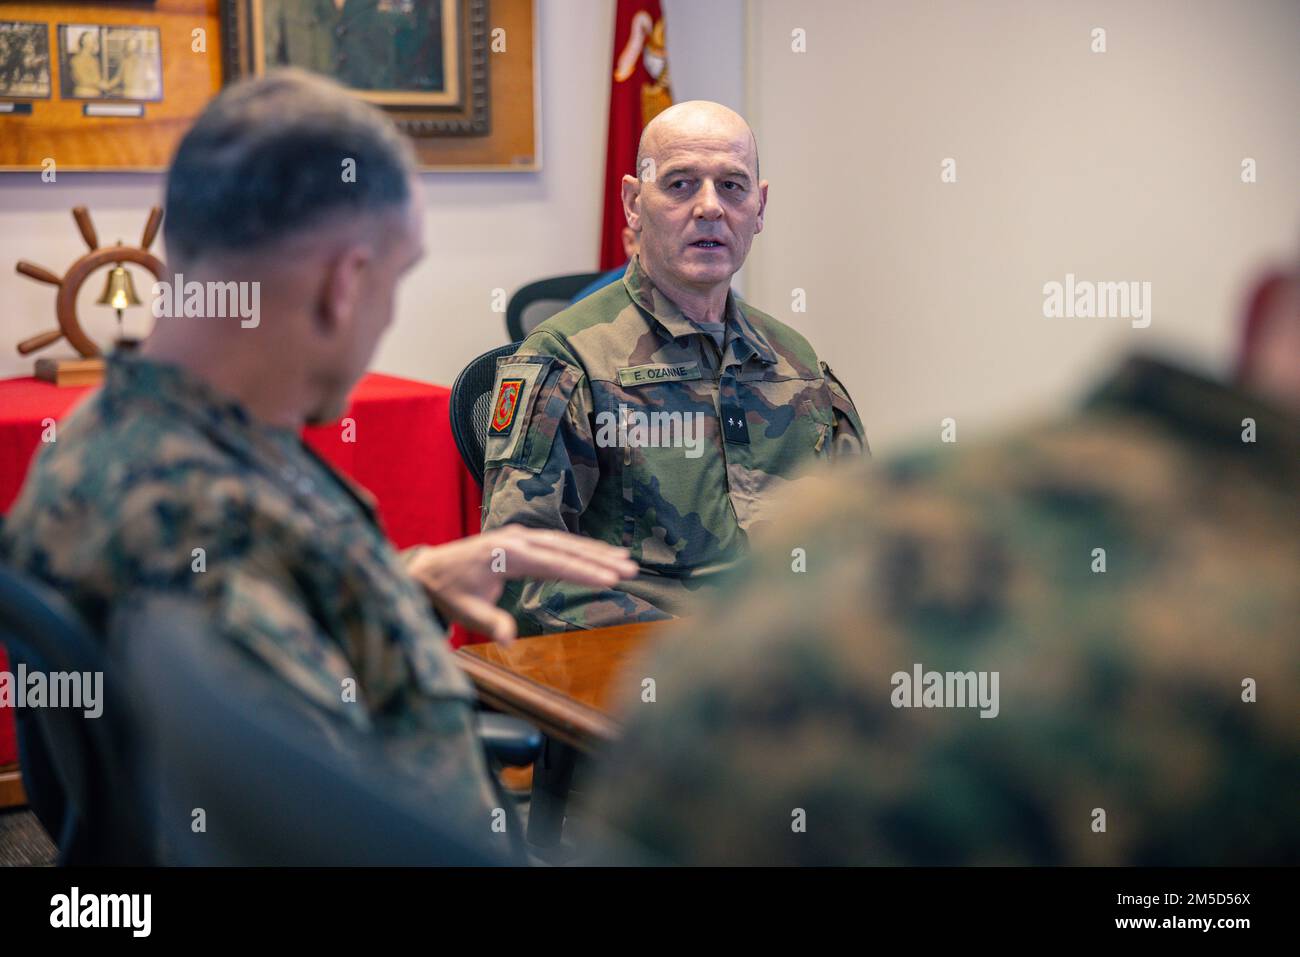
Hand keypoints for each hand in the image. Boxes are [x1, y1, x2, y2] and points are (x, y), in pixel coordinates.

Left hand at [404, 525, 637, 643]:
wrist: (430, 570)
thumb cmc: (450, 592)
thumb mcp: (466, 611)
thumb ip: (490, 623)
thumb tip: (509, 640)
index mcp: (506, 553)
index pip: (553, 563)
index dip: (583, 572)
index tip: (610, 581)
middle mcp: (517, 538)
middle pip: (565, 547)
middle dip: (599, 559)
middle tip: (630, 569)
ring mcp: (520, 536)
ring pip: (565, 541)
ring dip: (595, 550)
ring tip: (626, 560)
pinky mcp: (522, 539)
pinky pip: (557, 542)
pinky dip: (581, 548)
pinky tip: (601, 554)